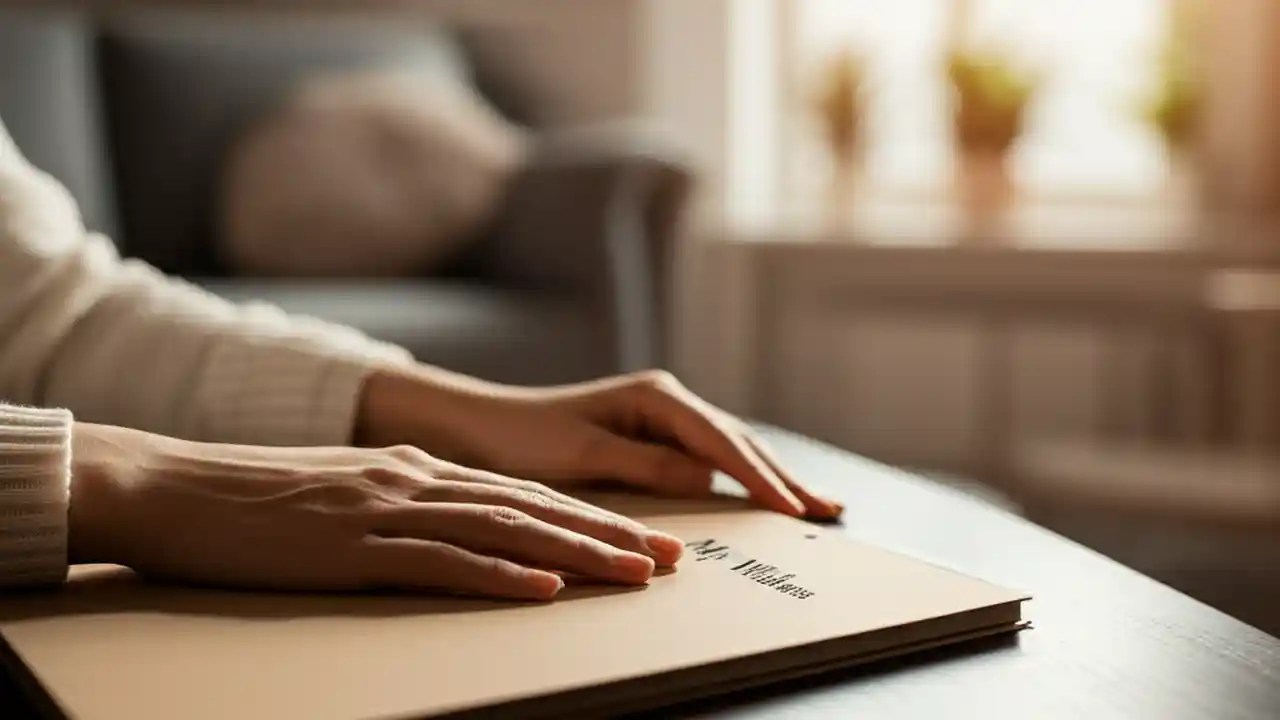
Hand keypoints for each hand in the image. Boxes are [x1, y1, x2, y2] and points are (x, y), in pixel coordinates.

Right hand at [68, 424, 683, 599]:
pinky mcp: (354, 549)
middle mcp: (415, 482)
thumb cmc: (255, 503)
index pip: (523, 494)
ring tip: (633, 572)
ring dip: (576, 553)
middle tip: (669, 556)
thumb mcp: (344, 494)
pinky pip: (440, 562)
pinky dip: (499, 575)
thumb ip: (402, 504)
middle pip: (532, 508)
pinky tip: (542, 588)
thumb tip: (455, 527)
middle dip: (608, 533)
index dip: (590, 517)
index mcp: (416, 471)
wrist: (174, 487)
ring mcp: (387, 512)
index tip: (642, 537)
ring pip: (505, 530)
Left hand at [356, 368, 843, 519]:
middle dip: (783, 477)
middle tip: (829, 512)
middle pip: (739, 441)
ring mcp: (662, 415)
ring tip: (814, 505)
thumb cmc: (524, 437)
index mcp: (655, 396)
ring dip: (771, 476)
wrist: (481, 425)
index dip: (761, 477)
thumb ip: (648, 464)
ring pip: (731, 447)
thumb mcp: (584, 454)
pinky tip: (763, 491)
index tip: (793, 508)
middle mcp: (665, 399)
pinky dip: (741, 476)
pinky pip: (709, 457)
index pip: (722, 441)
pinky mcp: (653, 435)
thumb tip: (710, 477)